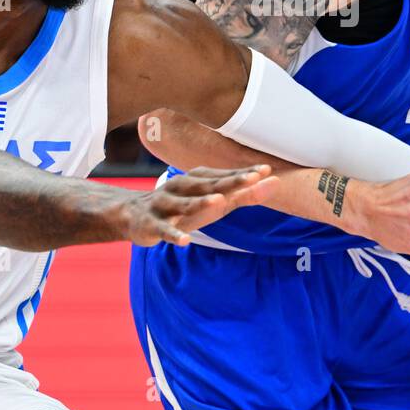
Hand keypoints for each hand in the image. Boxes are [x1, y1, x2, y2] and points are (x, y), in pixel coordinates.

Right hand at [120, 165, 277, 246]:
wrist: (133, 216)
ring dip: (200, 202)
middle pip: (206, 184)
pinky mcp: (151, 224)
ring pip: (184, 204)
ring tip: (218, 201)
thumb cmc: (184, 208)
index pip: (223, 176)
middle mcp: (181, 187)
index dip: (243, 174)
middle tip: (251, 178)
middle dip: (228, 182)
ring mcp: (164, 205)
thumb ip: (244, 195)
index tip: (266, 169)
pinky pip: (164, 230)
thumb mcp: (215, 202)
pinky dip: (174, 234)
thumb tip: (276, 181)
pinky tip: (186, 240)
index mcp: (197, 180)